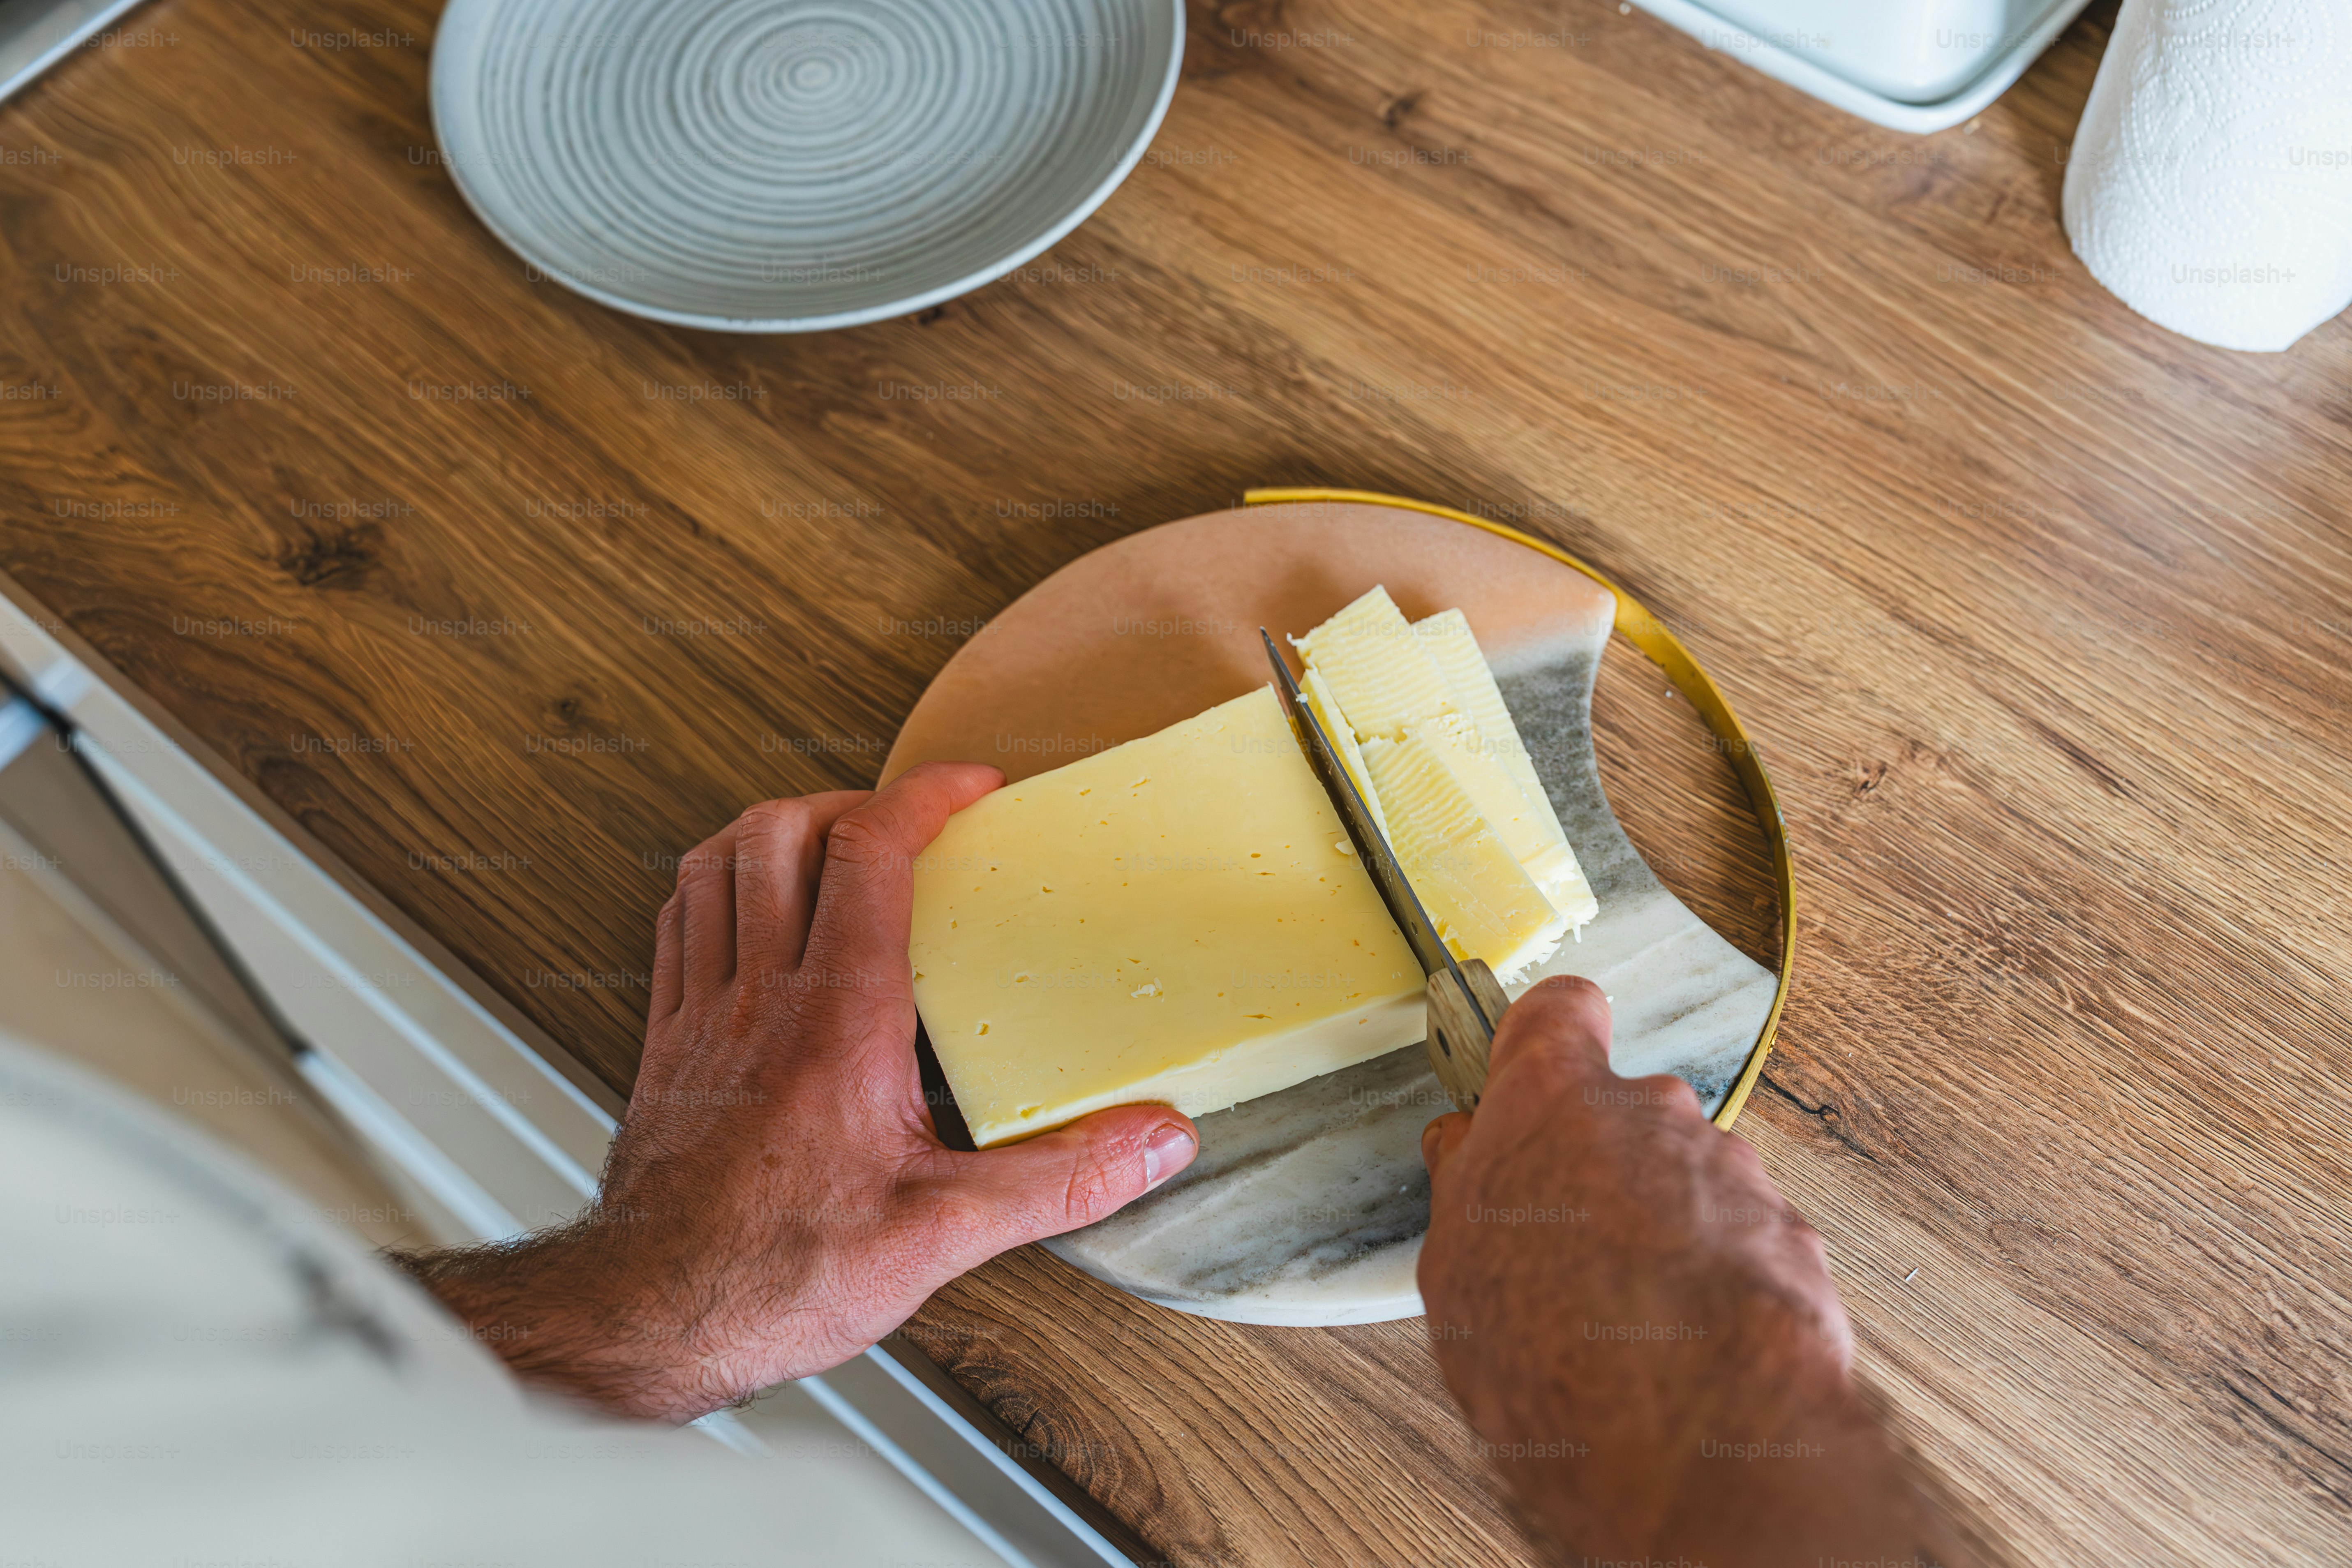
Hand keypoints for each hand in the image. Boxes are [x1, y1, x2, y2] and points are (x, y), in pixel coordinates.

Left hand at [393, 763, 1198, 1421]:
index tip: (969, 787)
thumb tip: (1153, 1142)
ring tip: (826, 841)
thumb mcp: (943, 1235)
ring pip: (717, 863)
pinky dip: (716, 885)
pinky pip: (678, 924)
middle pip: (783, 832)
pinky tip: (748, 907)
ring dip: (774, 829)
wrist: (651, 1320)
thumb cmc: (775, 1278)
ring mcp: (703, 1015)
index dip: (923, 796)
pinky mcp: (666, 1045)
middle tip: (902, 820)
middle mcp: (761, 998)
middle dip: (850, 801)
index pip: (870, 854)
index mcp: (837, 1021)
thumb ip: (1057, 1180)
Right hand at [1419, 977, 1960, 1565]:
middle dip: (1599, 1165)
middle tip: (1565, 1243)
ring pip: (1681, 1179)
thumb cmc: (1564, 1356)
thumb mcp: (1457, 1271)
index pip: (1557, 1013)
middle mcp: (1650, 1113)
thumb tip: (1463, 1155)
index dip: (1545, 1039)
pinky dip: (1714, 1277)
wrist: (1693, 1437)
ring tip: (1622, 1317)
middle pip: (1621, 1110)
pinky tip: (1679, 1342)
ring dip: (1658, 1229)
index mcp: (1552, 1100)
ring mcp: (1728, 1171)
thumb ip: (1467, 1187)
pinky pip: (1738, 1237)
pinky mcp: (1788, 1233)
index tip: (1531, 1067)